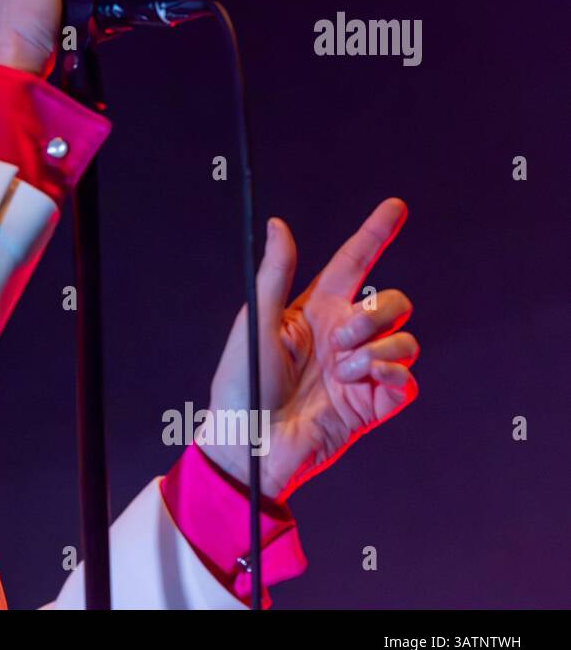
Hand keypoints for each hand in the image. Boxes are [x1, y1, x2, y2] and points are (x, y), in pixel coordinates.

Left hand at [201, 198, 418, 501]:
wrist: (251, 444)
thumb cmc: (241, 385)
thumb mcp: (257, 323)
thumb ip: (275, 274)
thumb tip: (278, 224)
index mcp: (314, 312)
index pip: (352, 263)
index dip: (374, 234)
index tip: (395, 206)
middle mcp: (343, 337)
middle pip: (393, 301)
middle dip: (375, 313)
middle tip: (339, 340)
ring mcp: (362, 370)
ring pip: (405, 338)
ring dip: (375, 349)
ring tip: (342, 371)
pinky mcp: (375, 403)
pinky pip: (407, 377)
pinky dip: (390, 373)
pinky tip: (361, 383)